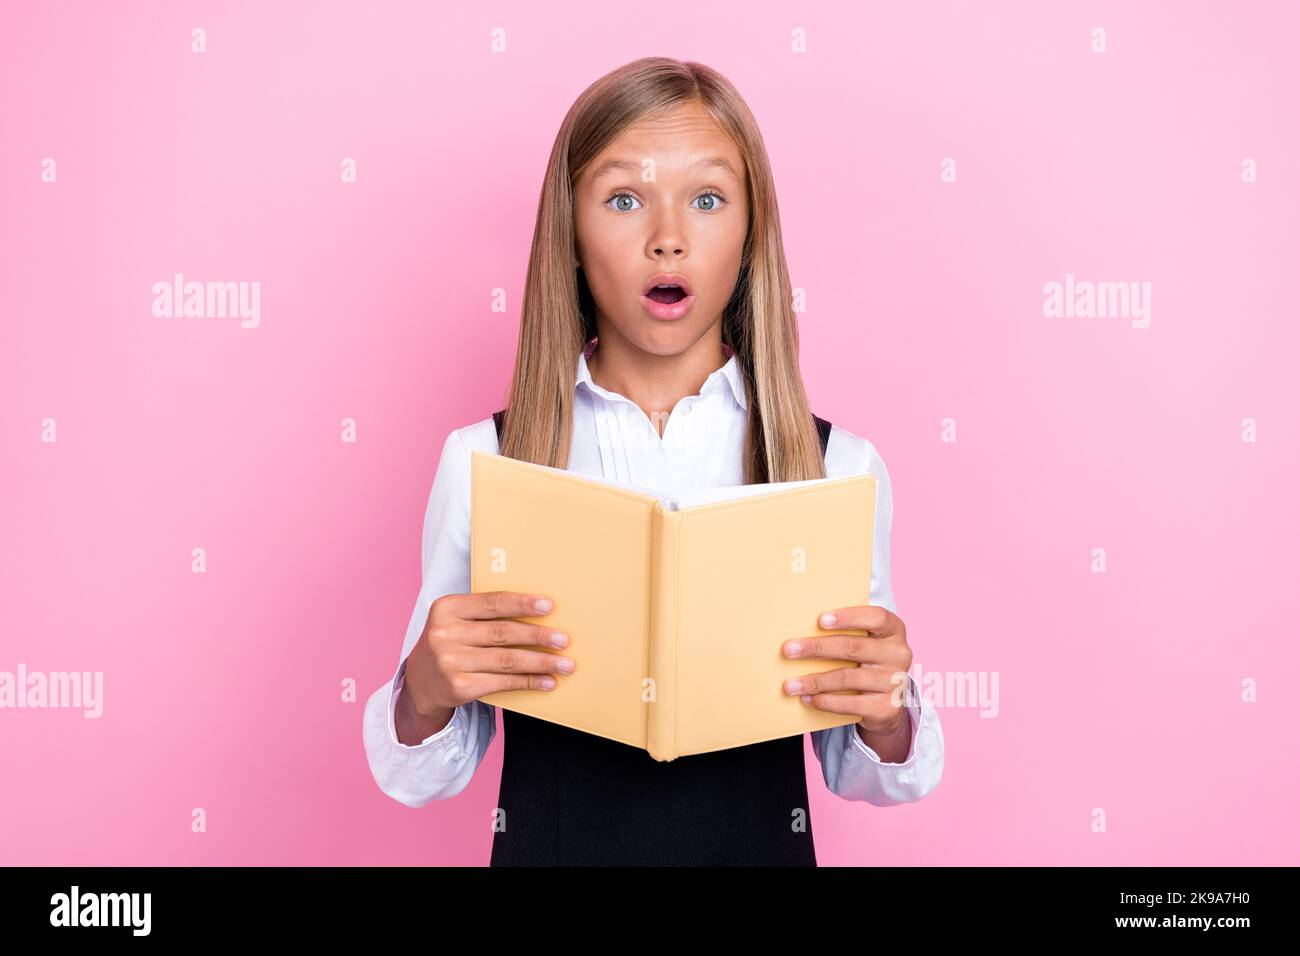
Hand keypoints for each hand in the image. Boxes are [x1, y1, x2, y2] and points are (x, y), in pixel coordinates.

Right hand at [401, 591, 575, 716]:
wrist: (420, 682)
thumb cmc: (450, 643)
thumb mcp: (456, 620)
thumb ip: (485, 614)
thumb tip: (538, 614)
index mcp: (446, 608)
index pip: (491, 602)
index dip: (522, 604)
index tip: (548, 606)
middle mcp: (445, 634)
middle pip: (502, 633)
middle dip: (538, 636)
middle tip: (564, 639)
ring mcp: (450, 662)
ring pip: (507, 660)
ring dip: (541, 662)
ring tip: (565, 664)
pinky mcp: (459, 687)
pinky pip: (502, 682)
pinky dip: (529, 682)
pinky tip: (547, 681)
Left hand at [780, 605, 912, 738]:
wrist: (886, 703)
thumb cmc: (866, 662)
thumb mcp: (864, 643)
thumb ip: (844, 633)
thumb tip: (799, 629)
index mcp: (894, 631)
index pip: (876, 617)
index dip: (848, 617)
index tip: (820, 620)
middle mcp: (899, 654)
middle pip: (853, 647)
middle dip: (816, 648)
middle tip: (788, 650)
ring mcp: (895, 682)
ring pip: (847, 677)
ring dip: (814, 681)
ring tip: (790, 684)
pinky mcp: (887, 708)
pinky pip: (851, 704)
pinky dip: (825, 701)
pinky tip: (807, 698)